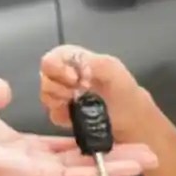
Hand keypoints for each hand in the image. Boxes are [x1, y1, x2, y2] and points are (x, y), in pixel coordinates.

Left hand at [0, 79, 157, 175]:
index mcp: (26, 149)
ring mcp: (43, 175)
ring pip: (90, 170)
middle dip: (117, 156)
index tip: (112, 135)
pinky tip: (132, 166)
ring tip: (150, 158)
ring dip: (121, 164)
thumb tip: (2, 86)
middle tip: (146, 151)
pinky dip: (107, 171)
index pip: (66, 147)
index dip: (89, 142)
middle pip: (86, 161)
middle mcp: (39, 165)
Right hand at [39, 45, 154, 141]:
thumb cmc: (123, 90)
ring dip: (60, 99)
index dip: (58, 67)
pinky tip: (75, 114)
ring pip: (46, 95)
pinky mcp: (62, 115)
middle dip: (59, 85)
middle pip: (45, 76)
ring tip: (79, 103)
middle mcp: (63, 76)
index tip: (74, 78)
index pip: (53, 57)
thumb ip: (93, 63)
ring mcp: (61, 96)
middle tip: (77, 92)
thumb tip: (78, 68)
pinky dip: (62, 114)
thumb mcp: (113, 69)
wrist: (130, 118)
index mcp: (74, 60)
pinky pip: (52, 114)